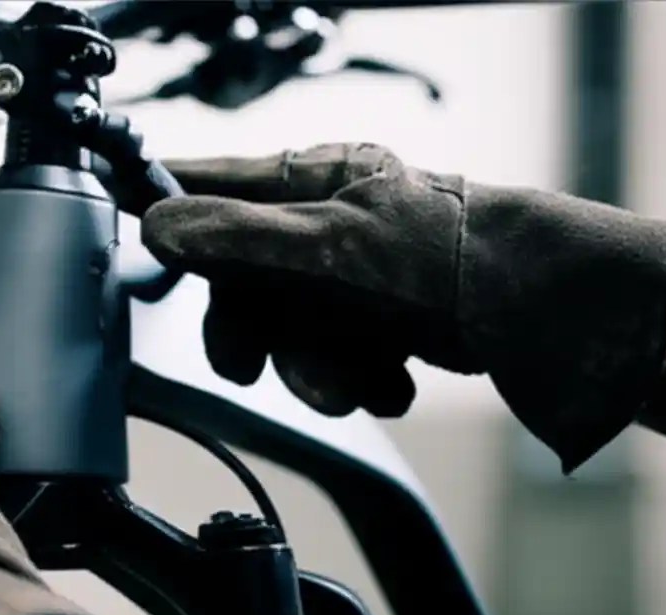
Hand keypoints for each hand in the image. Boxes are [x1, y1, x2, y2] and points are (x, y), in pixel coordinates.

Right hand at [144, 143, 665, 472]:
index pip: (210, 182)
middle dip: (253, 334)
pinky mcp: (380, 317)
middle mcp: (326, 222)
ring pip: (290, 330)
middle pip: (241, 278)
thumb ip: (239, 235)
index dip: (165, 202)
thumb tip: (160, 223)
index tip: (120, 216)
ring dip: (317, 369)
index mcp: (310, 181)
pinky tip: (392, 379)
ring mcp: (353, 272)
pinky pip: (336, 355)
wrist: (545, 314)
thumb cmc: (445, 255)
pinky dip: (359, 377)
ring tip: (357, 383)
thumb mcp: (330, 243)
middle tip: (246, 363)